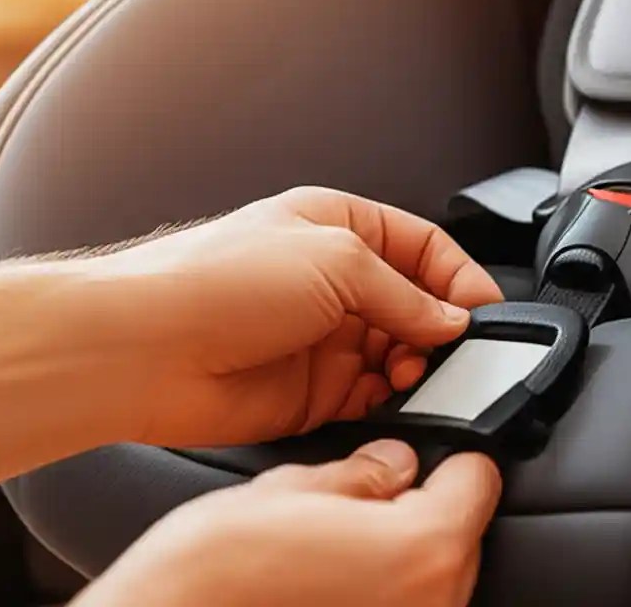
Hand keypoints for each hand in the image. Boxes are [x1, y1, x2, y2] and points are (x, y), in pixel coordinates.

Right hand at [73, 441, 501, 606]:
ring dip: (402, 562)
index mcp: (419, 549)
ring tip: (334, 554)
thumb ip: (360, 474)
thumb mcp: (286, 491)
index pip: (479, 481)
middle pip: (462, 536)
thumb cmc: (208, 579)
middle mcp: (431, 604)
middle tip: (363, 505)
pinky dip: (383, 599)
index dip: (451, 459)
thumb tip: (393, 464)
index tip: (427, 458)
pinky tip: (331, 591)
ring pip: (437, 581)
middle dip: (423, 512)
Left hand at [91, 187, 504, 446]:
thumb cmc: (216, 281)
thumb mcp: (335, 258)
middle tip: (455, 352)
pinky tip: (395, 400)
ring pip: (399, 356)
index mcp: (338, 227)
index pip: (423, 249)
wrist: (144, 349)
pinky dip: (392, 403)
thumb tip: (452, 319)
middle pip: (417, 307)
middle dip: (442, 330)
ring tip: (418, 376)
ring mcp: (323, 339)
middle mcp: (333, 282)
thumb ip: (405, 293)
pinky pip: (373, 400)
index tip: (486, 311)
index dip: (459, 278)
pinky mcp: (312, 393)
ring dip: (419, 368)